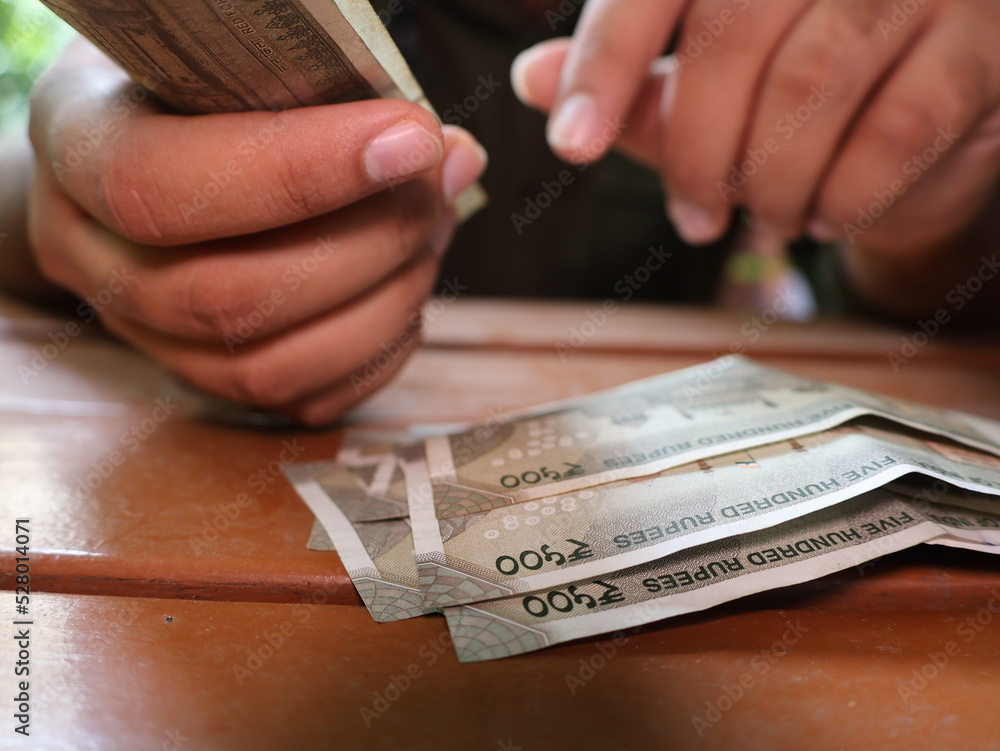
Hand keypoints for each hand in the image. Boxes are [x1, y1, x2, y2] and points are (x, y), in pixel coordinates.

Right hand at [27, 38, 486, 423]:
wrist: (142, 146)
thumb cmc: (195, 88)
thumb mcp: (228, 54)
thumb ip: (321, 91)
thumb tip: (450, 155)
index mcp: (77, 149)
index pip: (164, 186)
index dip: (299, 172)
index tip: (412, 141)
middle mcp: (95, 258)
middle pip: (230, 296)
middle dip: (367, 246)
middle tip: (436, 191)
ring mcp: (145, 333)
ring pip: (269, 366)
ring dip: (381, 305)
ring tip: (431, 236)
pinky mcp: (204, 375)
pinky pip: (299, 399)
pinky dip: (375, 354)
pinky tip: (406, 296)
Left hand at [513, 0, 999, 268]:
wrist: (937, 105)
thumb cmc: (805, 80)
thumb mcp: (711, 78)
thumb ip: (635, 78)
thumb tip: (533, 81)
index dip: (604, 65)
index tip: (571, 145)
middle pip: (727, 42)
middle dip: (695, 155)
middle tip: (693, 218)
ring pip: (808, 89)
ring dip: (768, 183)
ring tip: (761, 217)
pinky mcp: (984, 42)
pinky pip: (895, 130)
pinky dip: (843, 195)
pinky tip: (824, 214)